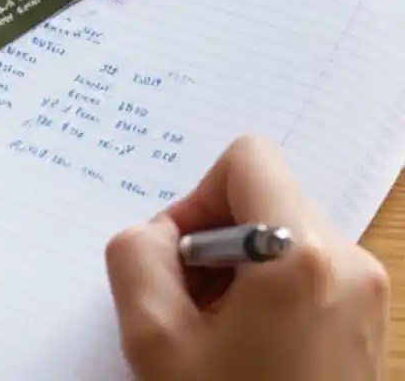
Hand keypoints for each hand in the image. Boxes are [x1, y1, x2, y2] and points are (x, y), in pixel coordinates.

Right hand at [104, 135, 388, 380]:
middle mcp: (349, 261)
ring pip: (279, 234)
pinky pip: (304, 269)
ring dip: (234, 269)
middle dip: (212, 240)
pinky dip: (263, 291)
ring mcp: (367, 291)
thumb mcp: (152, 336)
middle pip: (263, 196)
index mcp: (300, 254)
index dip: (197, 197)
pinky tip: (243, 345)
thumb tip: (160, 235)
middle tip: (187, 306)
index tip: (179, 258)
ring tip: (214, 334)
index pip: (247, 158)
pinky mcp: (367, 318)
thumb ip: (135, 253)